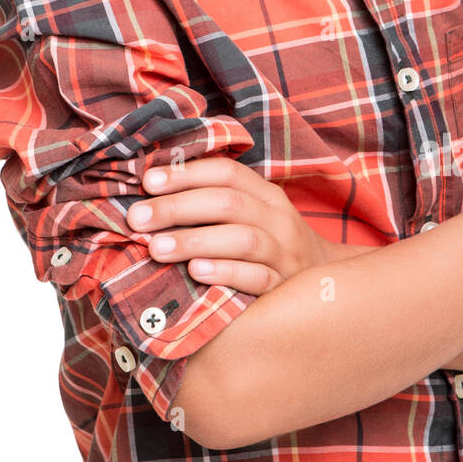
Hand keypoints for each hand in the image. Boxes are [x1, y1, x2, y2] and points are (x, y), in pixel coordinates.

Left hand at [127, 156, 345, 293]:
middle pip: (228, 203)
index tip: (148, 181)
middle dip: (178, 207)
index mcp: (266, 194)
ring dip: (195, 240)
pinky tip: (196, 272)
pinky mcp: (284, 288)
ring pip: (243, 239)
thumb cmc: (268, 245)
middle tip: (138, 218)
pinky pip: (257, 278)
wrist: (325, 284)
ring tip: (156, 247)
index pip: (226, 173)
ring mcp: (284, 254)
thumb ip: (211, 203)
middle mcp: (278, 219)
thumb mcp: (251, 215)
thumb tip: (151, 193)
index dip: (186, 174)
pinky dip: (225, 273)